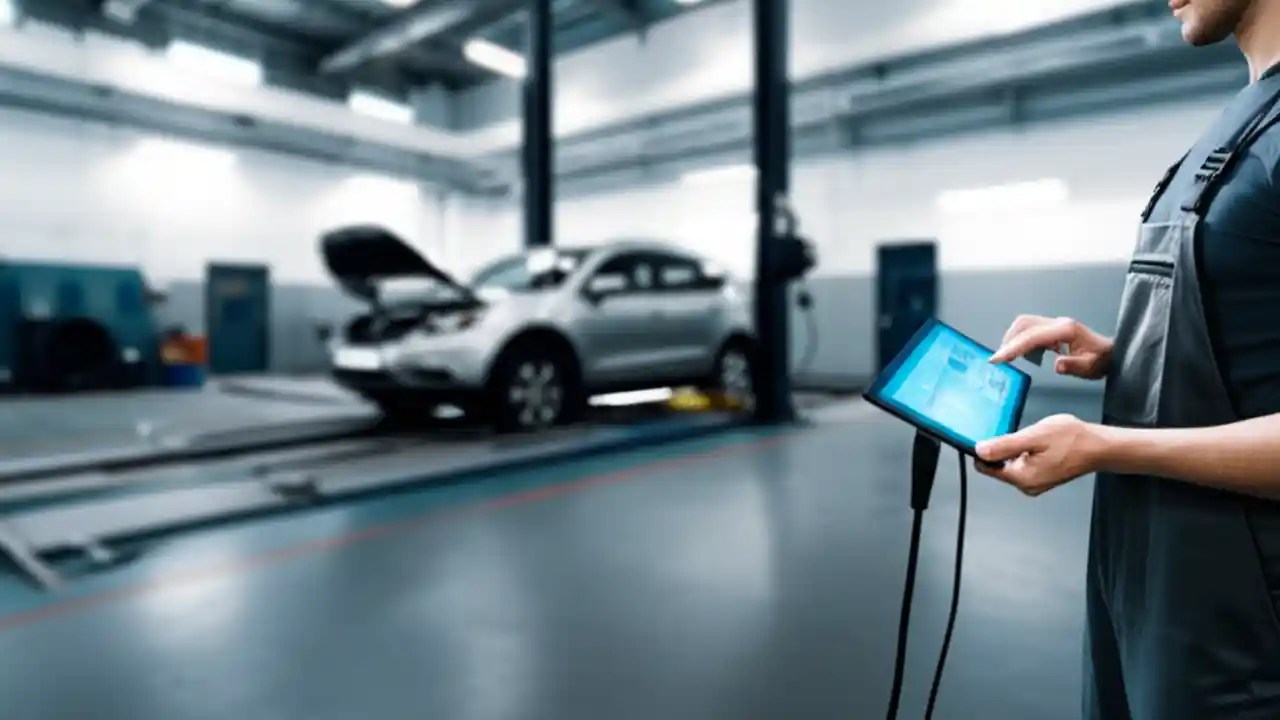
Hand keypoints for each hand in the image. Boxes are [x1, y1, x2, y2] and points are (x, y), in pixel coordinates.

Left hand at [974, 415, 1108, 496]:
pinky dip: (1025, 451)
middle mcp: (1026, 485)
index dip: (982, 450)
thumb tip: (979, 450)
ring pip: (1011, 463)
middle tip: (1021, 433)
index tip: (987, 435)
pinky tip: (1039, 442)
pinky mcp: (1042, 477)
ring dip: (1016, 448)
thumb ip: (1004, 445)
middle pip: (998, 465)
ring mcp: (1035, 483)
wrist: (1100, 447)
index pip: (986, 467)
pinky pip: (1023, 463)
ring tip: (1034, 437)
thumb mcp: (1033, 437)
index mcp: (1022, 478)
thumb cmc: (1072, 440)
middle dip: (1003, 447)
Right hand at [990, 315, 1112, 379]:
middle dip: (1009, 341)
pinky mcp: (1053, 328)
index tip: (998, 358)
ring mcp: (1055, 324)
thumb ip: (1073, 366)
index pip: (1032, 336)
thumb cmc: (1101, 361)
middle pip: (1024, 324)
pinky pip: (1031, 329)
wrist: (1110, 354)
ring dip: (1013, 338)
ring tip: (1008, 356)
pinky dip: (1021, 339)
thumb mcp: (1089, 368)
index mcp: (1065, 330)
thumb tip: (1056, 365)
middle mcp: (1058, 323)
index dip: (1013, 347)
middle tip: (1000, 359)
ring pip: (1025, 324)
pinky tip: (1022, 353)